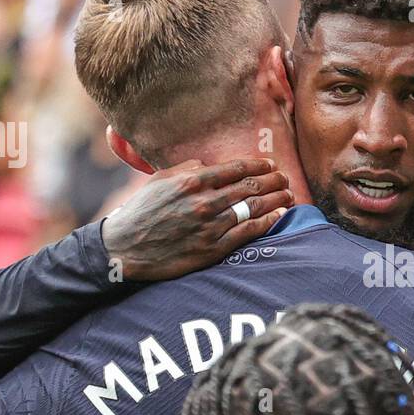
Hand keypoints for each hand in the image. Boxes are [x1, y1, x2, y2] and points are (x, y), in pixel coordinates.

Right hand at [101, 158, 293, 281]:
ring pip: (253, 208)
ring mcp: (210, 226)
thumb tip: (208, 165)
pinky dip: (268, 222)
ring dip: (276, 199)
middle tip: (285, 179)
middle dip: (273, 181)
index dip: (258, 166)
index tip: (270, 165)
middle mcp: (204, 202)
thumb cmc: (142, 213)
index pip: (235, 169)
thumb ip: (186, 170)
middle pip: (250, 187)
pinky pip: (248, 232)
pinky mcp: (213, 248)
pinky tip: (280, 216)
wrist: (125, 249)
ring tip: (288, 195)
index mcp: (191, 182)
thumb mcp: (159, 181)